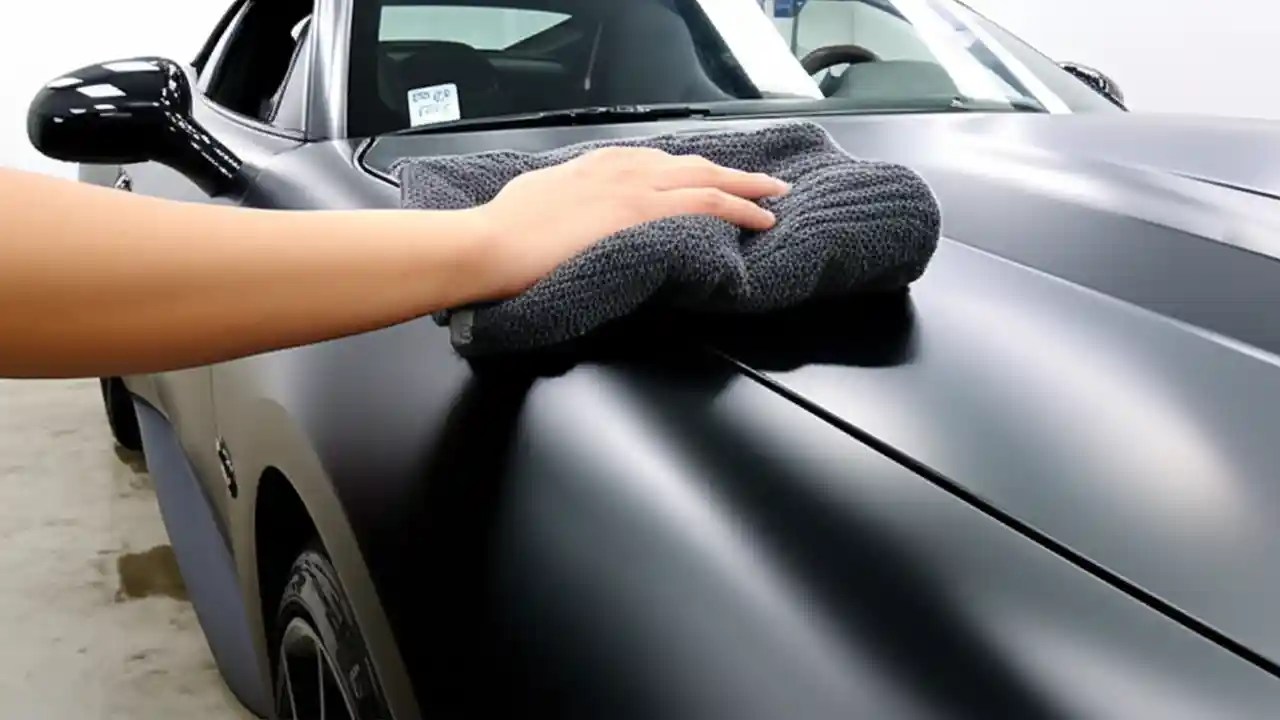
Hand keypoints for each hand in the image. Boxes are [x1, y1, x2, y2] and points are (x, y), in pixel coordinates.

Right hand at [468, 146, 789, 298]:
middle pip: (693, 166)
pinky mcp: (643, 213)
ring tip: (774, 197)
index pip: (660, 163)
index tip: (710, 176)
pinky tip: (760, 219)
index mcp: (597, 165)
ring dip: (746, 187)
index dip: (691, 171)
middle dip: (732, 173)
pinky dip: (739, 208)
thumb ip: (567, 198)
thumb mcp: (539, 198)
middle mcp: (622, 169)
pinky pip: (704, 205)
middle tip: (763, 182)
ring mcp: (636, 189)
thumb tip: (573, 211)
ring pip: (707, 181)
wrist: (492, 244)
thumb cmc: (504, 231)